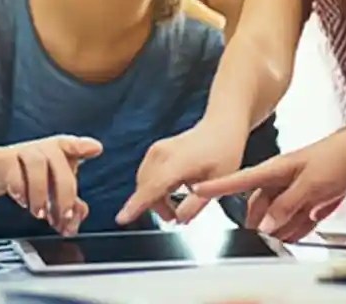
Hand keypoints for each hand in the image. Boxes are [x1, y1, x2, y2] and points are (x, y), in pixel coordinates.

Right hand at [0, 135, 101, 235]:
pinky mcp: (3, 161)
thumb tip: (73, 223)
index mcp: (60, 152)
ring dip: (40, 191)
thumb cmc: (32, 177)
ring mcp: (22, 152)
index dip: (83, 146)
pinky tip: (22, 201)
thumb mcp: (54, 192)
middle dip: (64, 190)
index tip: (96, 149)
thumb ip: (69, 207)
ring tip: (40, 213)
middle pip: (58, 161)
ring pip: (36, 163)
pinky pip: (11, 170)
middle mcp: (43, 148)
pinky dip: (18, 188)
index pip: (72, 145)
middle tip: (64, 215)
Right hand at [117, 120, 247, 225]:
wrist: (221, 127)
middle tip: (175, 217)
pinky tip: (171, 190)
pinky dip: (154, 188)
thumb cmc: (224, 151)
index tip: (122, 219)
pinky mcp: (155, 151)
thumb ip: (197, 204)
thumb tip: (180, 219)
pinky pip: (146, 176)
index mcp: (179, 162)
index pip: (153, 187)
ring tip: (175, 206)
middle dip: (156, 207)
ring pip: (144, 184)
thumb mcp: (219, 182)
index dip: (137, 205)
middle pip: (146, 189)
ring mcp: (156, 150)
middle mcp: (162, 154)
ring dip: (154, 198)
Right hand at [191, 127, 345, 241]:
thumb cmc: (335, 159)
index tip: (198, 189)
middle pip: (260, 204)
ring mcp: (294, 188)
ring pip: (278, 213)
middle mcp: (282, 178)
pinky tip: (296, 234)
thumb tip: (266, 225)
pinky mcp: (308, 197)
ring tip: (281, 238)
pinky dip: (295, 227)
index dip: (218, 185)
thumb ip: (286, 206)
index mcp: (275, 169)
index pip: (241, 180)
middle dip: (258, 220)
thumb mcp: (309, 185)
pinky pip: (296, 216)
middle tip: (256, 237)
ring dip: (279, 227)